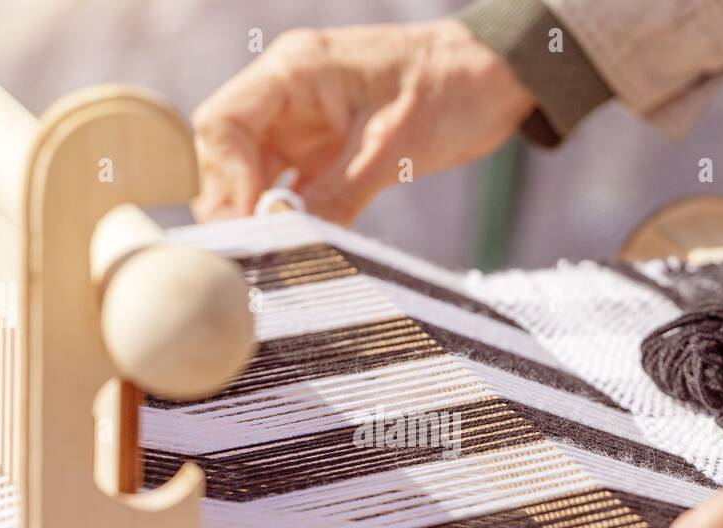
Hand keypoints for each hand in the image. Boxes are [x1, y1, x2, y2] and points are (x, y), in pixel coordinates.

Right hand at [191, 20, 534, 223]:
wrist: (499, 76)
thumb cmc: (453, 87)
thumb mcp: (394, 148)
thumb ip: (337, 195)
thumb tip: (288, 241)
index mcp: (296, 71)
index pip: (223, 123)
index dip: (225, 180)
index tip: (249, 226)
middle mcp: (289, 95)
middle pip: (227, 153)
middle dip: (232, 205)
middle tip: (251, 256)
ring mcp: (304, 124)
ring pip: (252, 176)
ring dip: (257, 216)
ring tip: (268, 261)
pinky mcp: (324, 151)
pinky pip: (288, 187)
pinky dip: (286, 218)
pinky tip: (292, 248)